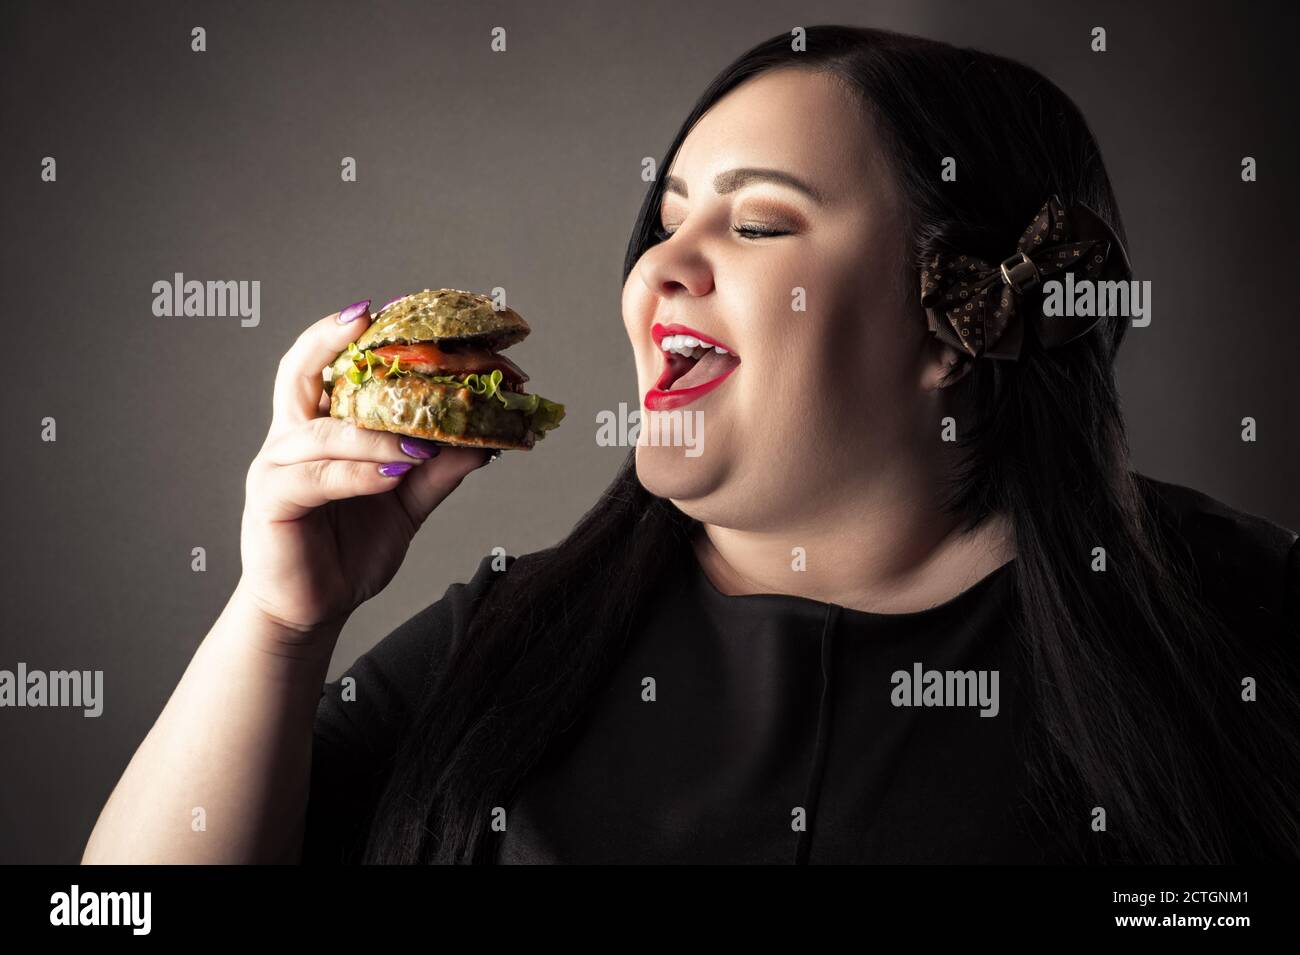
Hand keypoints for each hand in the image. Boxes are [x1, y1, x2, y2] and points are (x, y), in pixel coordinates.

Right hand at [236, 301, 490, 643]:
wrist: (314, 608)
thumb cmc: (348, 548)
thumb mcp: (406, 504)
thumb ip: (438, 471)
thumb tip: (486, 441)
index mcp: (320, 429)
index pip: (324, 367)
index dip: (343, 334)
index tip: (380, 309)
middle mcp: (291, 440)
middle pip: (297, 374)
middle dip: (327, 341)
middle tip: (366, 322)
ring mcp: (276, 470)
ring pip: (318, 434)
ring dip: (371, 435)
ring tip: (415, 445)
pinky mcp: (272, 504)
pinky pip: (315, 479)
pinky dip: (356, 474)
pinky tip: (391, 476)